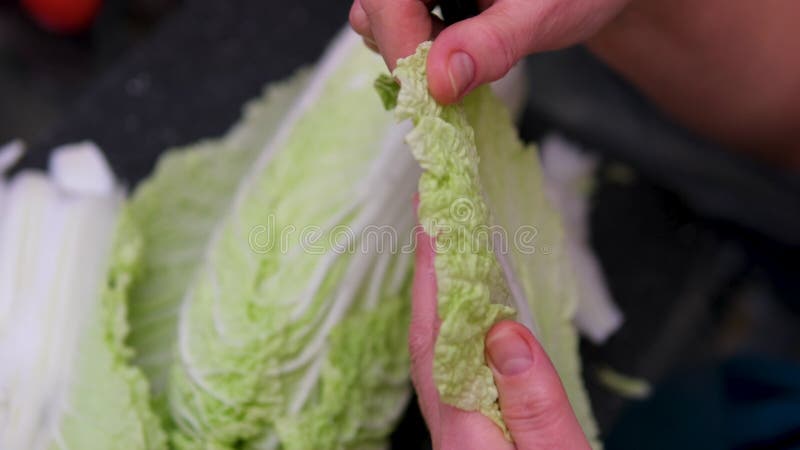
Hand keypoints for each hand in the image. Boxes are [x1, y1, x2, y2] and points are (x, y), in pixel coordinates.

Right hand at [349, 0, 629, 103]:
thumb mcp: (542, 14)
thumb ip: (492, 44)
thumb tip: (440, 82)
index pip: (388, 2)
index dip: (403, 48)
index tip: (434, 95)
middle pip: (376, 12)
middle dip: (408, 53)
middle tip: (459, 76)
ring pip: (383, 23)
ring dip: (417, 55)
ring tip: (471, 56)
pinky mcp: (427, 0)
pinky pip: (401, 28)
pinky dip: (425, 53)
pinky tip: (463, 54)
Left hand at [411, 224, 590, 448]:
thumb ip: (533, 404)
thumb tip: (507, 335)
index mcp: (463, 430)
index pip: (440, 334)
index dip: (434, 273)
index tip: (433, 222)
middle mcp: (448, 431)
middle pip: (429, 337)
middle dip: (429, 274)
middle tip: (431, 219)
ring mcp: (455, 436)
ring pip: (437, 354)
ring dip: (439, 299)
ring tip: (445, 254)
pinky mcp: (470, 440)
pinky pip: (454, 370)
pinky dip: (456, 330)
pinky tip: (468, 320)